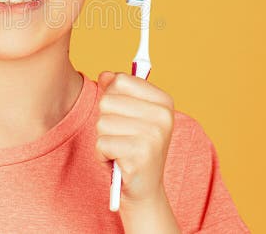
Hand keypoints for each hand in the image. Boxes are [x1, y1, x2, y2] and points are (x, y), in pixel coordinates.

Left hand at [94, 71, 175, 212]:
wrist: (144, 190)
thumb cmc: (134, 149)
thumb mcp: (130, 115)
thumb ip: (119, 91)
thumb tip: (106, 75)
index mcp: (164, 102)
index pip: (121, 80)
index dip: (113, 97)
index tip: (125, 116)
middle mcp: (163, 116)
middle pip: (107, 100)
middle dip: (106, 120)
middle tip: (122, 137)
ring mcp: (153, 135)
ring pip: (102, 122)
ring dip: (104, 139)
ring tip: (120, 150)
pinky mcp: (140, 155)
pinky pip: (101, 143)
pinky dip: (102, 155)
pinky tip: (118, 161)